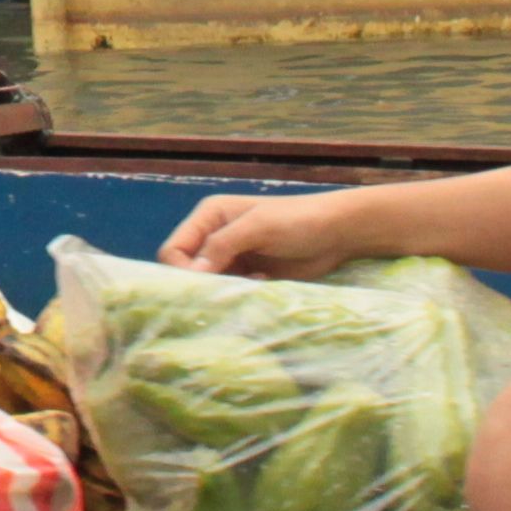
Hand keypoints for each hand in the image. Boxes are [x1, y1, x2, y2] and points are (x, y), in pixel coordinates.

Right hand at [162, 189, 346, 277]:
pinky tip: (260, 285)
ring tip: (250, 285)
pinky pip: (227, 290)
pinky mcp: (247, 274)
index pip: (173, 249)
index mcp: (209, 217)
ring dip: (222, 289)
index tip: (205, 283)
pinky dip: (237, 293)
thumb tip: (193, 273)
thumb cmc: (298, 220)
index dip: (182, 270)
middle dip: (202, 283)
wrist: (337, 233)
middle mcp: (214, 237)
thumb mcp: (258, 227)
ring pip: (206, 284)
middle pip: (185, 269)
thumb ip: (222, 246)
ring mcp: (231, 257)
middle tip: (229, 288)